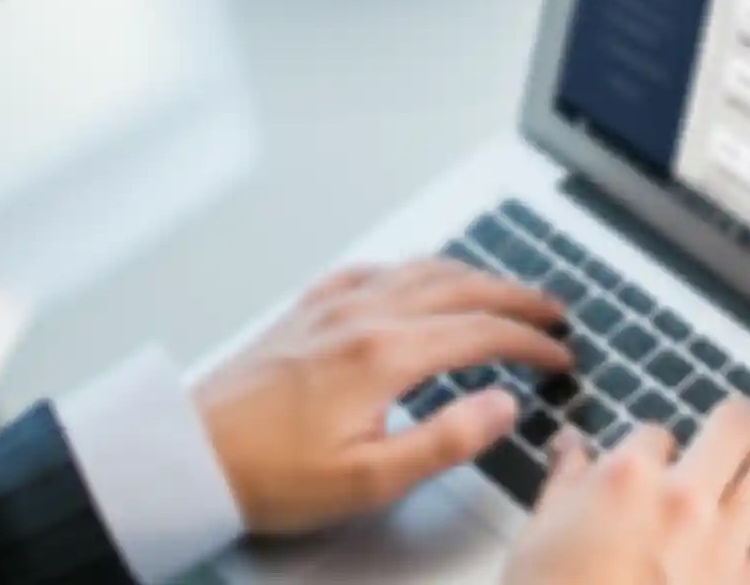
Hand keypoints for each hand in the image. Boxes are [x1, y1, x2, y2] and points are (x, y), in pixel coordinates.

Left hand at [192, 259, 572, 533]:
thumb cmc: (268, 474)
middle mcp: (364, 316)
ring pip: (420, 269)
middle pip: (461, 287)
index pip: (482, 333)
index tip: (559, 357)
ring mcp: (333, 307)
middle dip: (516, 296)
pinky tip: (412, 279)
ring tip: (502, 289)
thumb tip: (503, 406)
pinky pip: (372, 272)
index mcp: (385, 355)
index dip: (531, 343)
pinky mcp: (307, 312)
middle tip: (552, 312)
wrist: (189, 454)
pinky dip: (410, 269)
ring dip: (472, 274)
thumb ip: (445, 441)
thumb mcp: (367, 480)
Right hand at [505, 400, 749, 584]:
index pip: (656, 431)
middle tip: (734, 430)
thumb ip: (564, 482)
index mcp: (628, 477)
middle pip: (739, 425)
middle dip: (737, 421)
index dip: (653, 445)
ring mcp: (728, 543)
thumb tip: (572, 444)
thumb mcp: (538, 536)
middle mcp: (687, 498)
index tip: (649, 462)